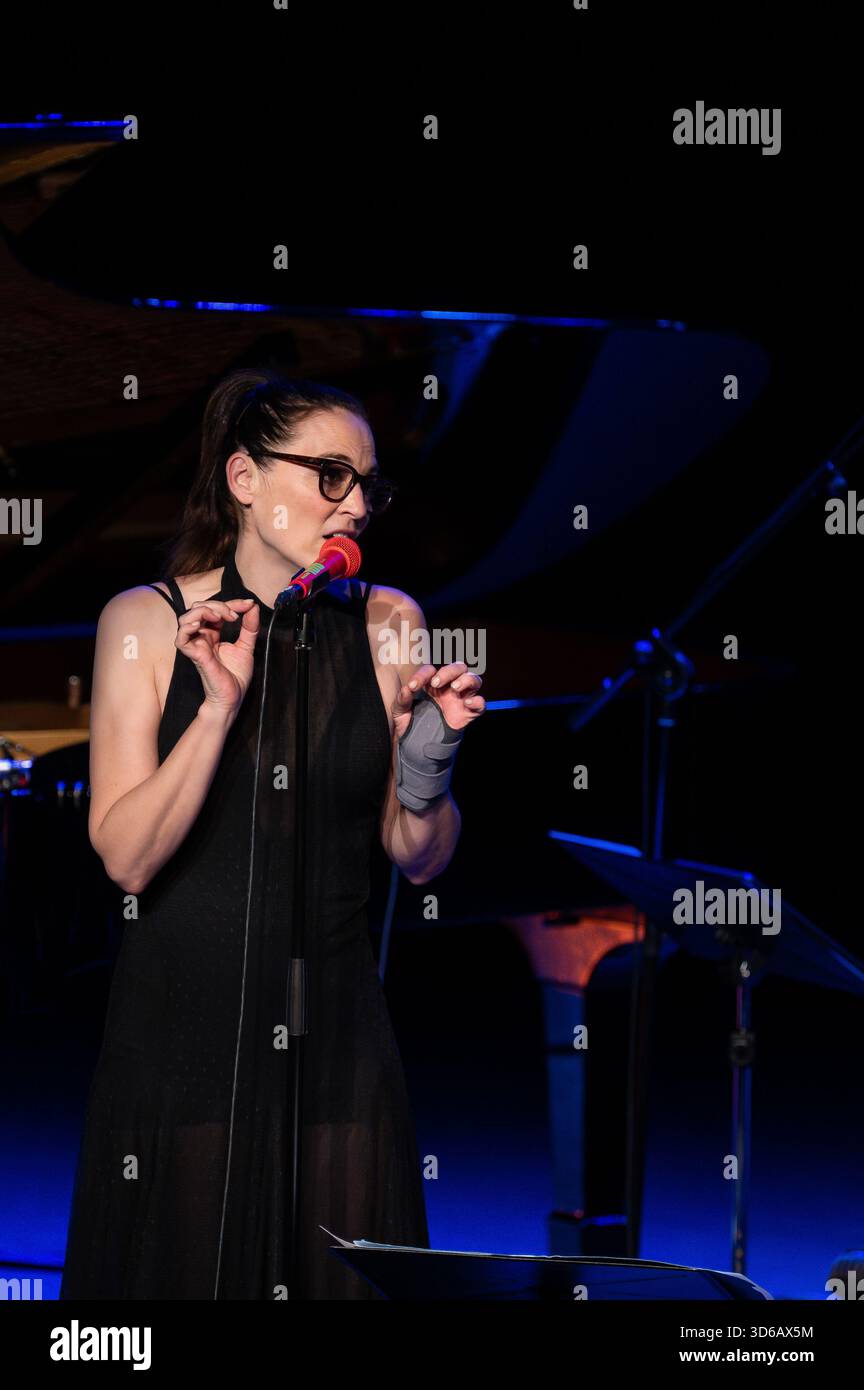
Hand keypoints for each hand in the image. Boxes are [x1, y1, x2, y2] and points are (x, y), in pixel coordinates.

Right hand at [176, 597, 259, 716]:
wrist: (232, 698)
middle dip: (217, 605)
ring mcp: (197, 646)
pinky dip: (187, 628)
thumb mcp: (246, 646)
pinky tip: (199, 625)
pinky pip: (181, 639)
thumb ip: (250, 627)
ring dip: (202, 611)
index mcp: (213, 634)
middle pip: (199, 608)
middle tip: (234, 615)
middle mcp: (202, 637)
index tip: (248, 604)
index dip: (231, 603)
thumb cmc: (235, 677)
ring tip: (219, 617)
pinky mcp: (195, 656)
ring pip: (186, 618)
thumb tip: (253, 608)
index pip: (216, 609)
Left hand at [391, 662, 484, 738]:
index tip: (413, 686)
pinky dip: (477, 701)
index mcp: (432, 683)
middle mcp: (449, 687)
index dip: (422, 675)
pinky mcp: (469, 714)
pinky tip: (467, 702)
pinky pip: (481, 704)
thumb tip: (407, 688)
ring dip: (466, 680)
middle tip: (436, 682)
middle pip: (459, 667)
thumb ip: (402, 699)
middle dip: (449, 671)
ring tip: (455, 687)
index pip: (431, 670)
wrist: (418, 745)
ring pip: (474, 680)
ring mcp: (461, 699)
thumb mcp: (400, 712)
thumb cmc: (411, 723)